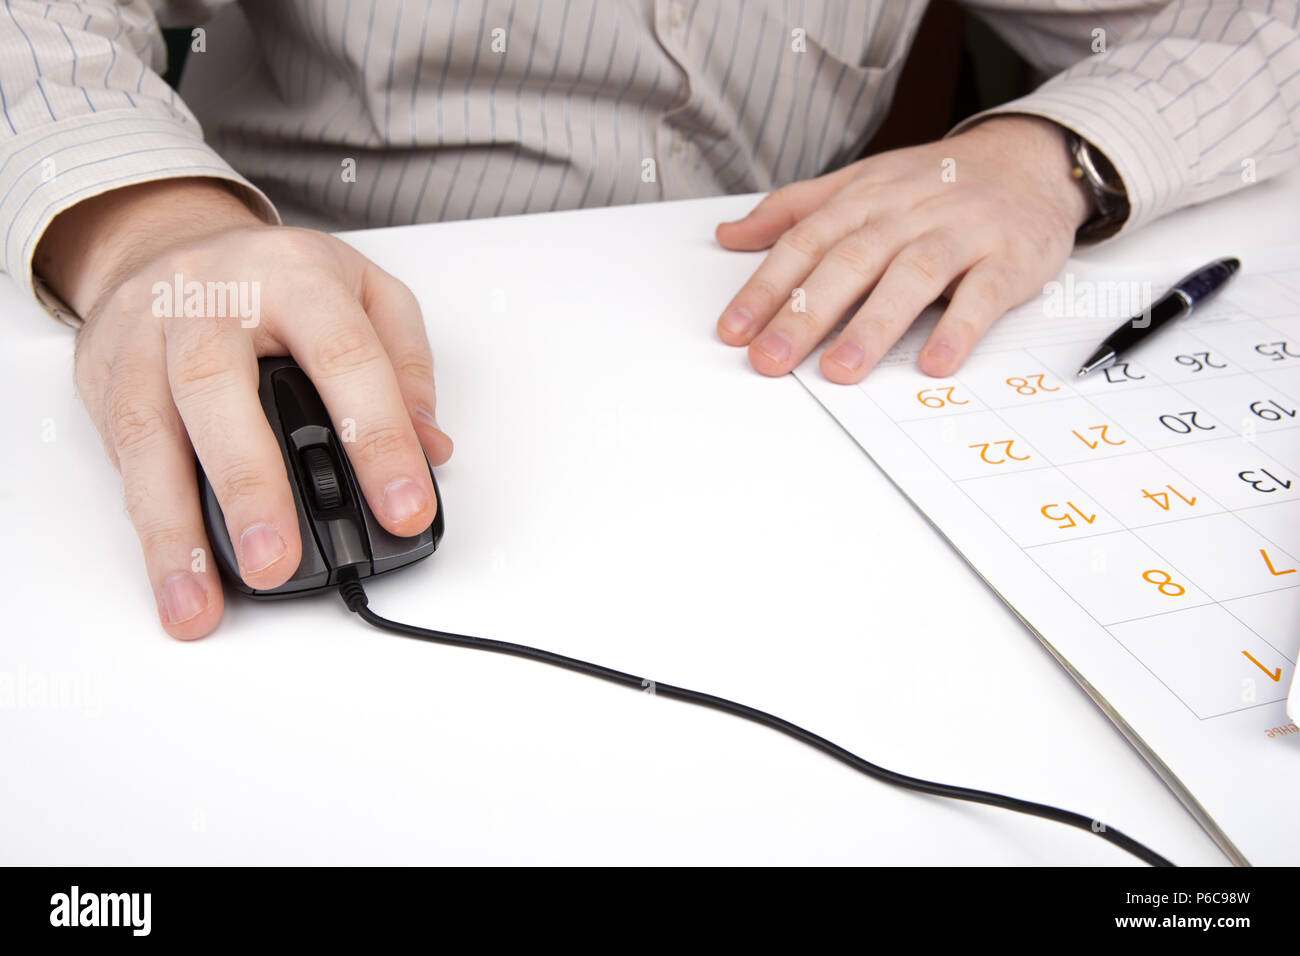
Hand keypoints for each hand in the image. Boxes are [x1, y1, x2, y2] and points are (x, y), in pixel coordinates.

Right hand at [37, 178, 452, 638]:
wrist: (171, 239)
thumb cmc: (280, 279)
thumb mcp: (368, 294)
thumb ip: (406, 366)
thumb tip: (431, 449)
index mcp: (295, 276)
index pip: (346, 357)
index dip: (379, 437)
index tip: (405, 510)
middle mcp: (210, 299)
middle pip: (217, 388)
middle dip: (248, 485)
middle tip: (276, 563)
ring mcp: (146, 334)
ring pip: (147, 433)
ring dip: (171, 530)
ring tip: (196, 603)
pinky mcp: (104, 374)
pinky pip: (118, 455)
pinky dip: (143, 525)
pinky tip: (169, 577)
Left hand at [715, 116, 1092, 380]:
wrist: (1030, 159)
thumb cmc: (935, 183)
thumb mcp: (861, 183)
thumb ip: (795, 210)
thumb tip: (729, 235)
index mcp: (865, 197)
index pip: (806, 241)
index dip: (767, 286)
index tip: (736, 330)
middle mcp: (907, 212)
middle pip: (850, 261)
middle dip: (806, 313)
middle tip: (772, 359)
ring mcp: (960, 233)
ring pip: (911, 277)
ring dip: (873, 326)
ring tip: (839, 371)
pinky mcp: (1009, 258)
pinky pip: (982, 295)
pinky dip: (959, 329)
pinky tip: (934, 363)